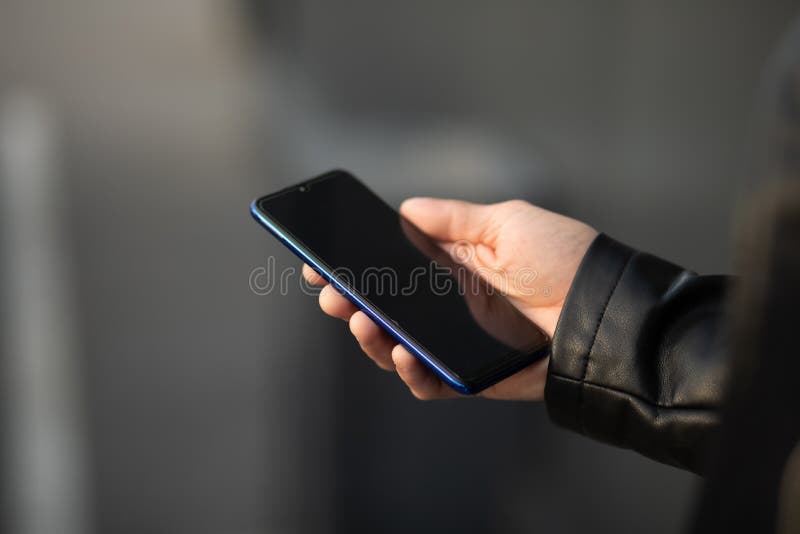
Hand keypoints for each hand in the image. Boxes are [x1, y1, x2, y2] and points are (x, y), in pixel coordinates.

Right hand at [303, 198, 596, 399]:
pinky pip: (427, 381)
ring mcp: (458, 341)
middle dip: (351, 300)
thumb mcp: (507, 224)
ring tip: (361, 321)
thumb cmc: (564, 261)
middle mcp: (450, 304)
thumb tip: (405, 208)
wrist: (604, 314)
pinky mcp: (470, 374)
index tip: (324, 262)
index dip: (358, 265)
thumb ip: (454, 220)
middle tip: (330, 293)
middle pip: (386, 307)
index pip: (394, 265)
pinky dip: (408, 370)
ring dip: (370, 335)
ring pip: (396, 345)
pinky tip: (401, 351)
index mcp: (455, 264)